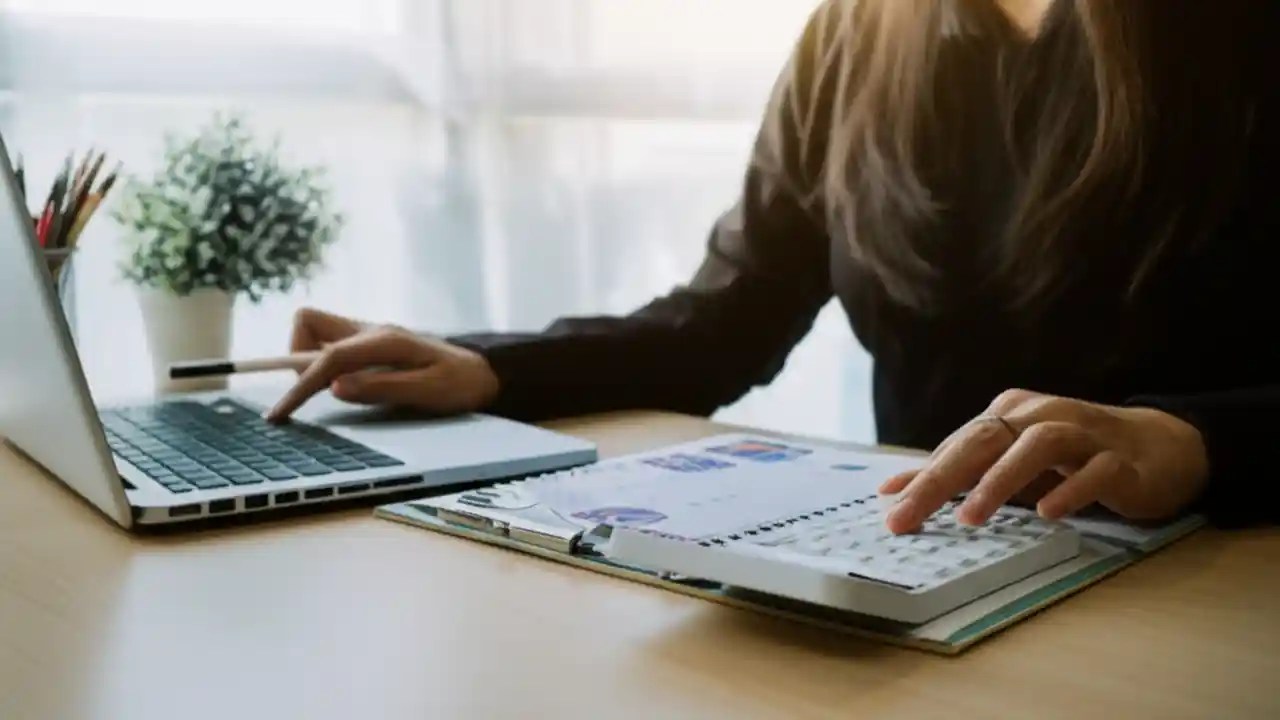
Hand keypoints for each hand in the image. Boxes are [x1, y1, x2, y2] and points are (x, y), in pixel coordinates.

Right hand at [265, 308, 499, 421]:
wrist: (483, 372)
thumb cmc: (460, 384)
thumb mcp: (427, 392)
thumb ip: (381, 388)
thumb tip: (334, 386)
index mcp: (384, 340)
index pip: (327, 357)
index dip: (299, 386)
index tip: (280, 414)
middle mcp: (371, 329)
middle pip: (309, 321)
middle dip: (295, 356)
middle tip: (313, 394)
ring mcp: (369, 334)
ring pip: (317, 332)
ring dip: (310, 361)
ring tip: (332, 392)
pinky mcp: (370, 344)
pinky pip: (332, 346)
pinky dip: (325, 364)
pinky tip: (345, 387)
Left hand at [878, 389, 1209, 533]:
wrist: (1161, 448)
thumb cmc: (1071, 459)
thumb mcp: (1009, 466)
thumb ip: (957, 475)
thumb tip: (894, 490)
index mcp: (1010, 413)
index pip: (958, 445)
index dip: (923, 477)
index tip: (891, 509)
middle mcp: (1042, 415)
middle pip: (984, 438)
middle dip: (942, 479)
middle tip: (909, 515)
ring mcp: (1084, 433)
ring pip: (1038, 445)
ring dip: (1001, 479)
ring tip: (971, 518)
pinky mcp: (1121, 459)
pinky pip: (1096, 470)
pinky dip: (1071, 489)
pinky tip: (1049, 513)